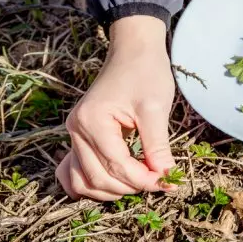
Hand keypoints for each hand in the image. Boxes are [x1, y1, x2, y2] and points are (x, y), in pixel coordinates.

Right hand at [56, 16, 176, 199]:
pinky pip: (75, 171)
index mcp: (93, 120)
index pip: (117, 165)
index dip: (144, 180)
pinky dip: (91, 184)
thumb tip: (166, 177)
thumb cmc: (145, 72)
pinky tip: (114, 184)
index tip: (168, 183)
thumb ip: (157, 146)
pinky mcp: (80, 136)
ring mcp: (74, 134)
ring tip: (139, 183)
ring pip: (82, 180)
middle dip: (130, 187)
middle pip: (98, 178)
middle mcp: (76, 129)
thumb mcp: (156, 108)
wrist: (133, 50)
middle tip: (159, 182)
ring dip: (110, 190)